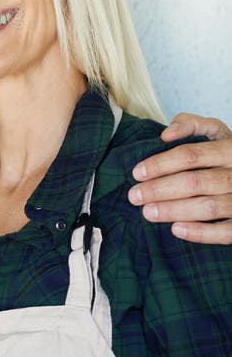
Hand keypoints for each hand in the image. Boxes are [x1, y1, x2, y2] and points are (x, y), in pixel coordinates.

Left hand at [128, 113, 231, 244]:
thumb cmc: (226, 153)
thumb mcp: (215, 131)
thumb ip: (191, 124)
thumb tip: (166, 134)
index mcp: (229, 148)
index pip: (190, 155)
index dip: (160, 164)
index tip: (137, 173)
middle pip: (195, 182)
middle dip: (160, 190)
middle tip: (135, 196)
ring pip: (208, 207)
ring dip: (174, 210)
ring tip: (148, 212)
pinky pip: (225, 232)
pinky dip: (201, 233)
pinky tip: (176, 229)